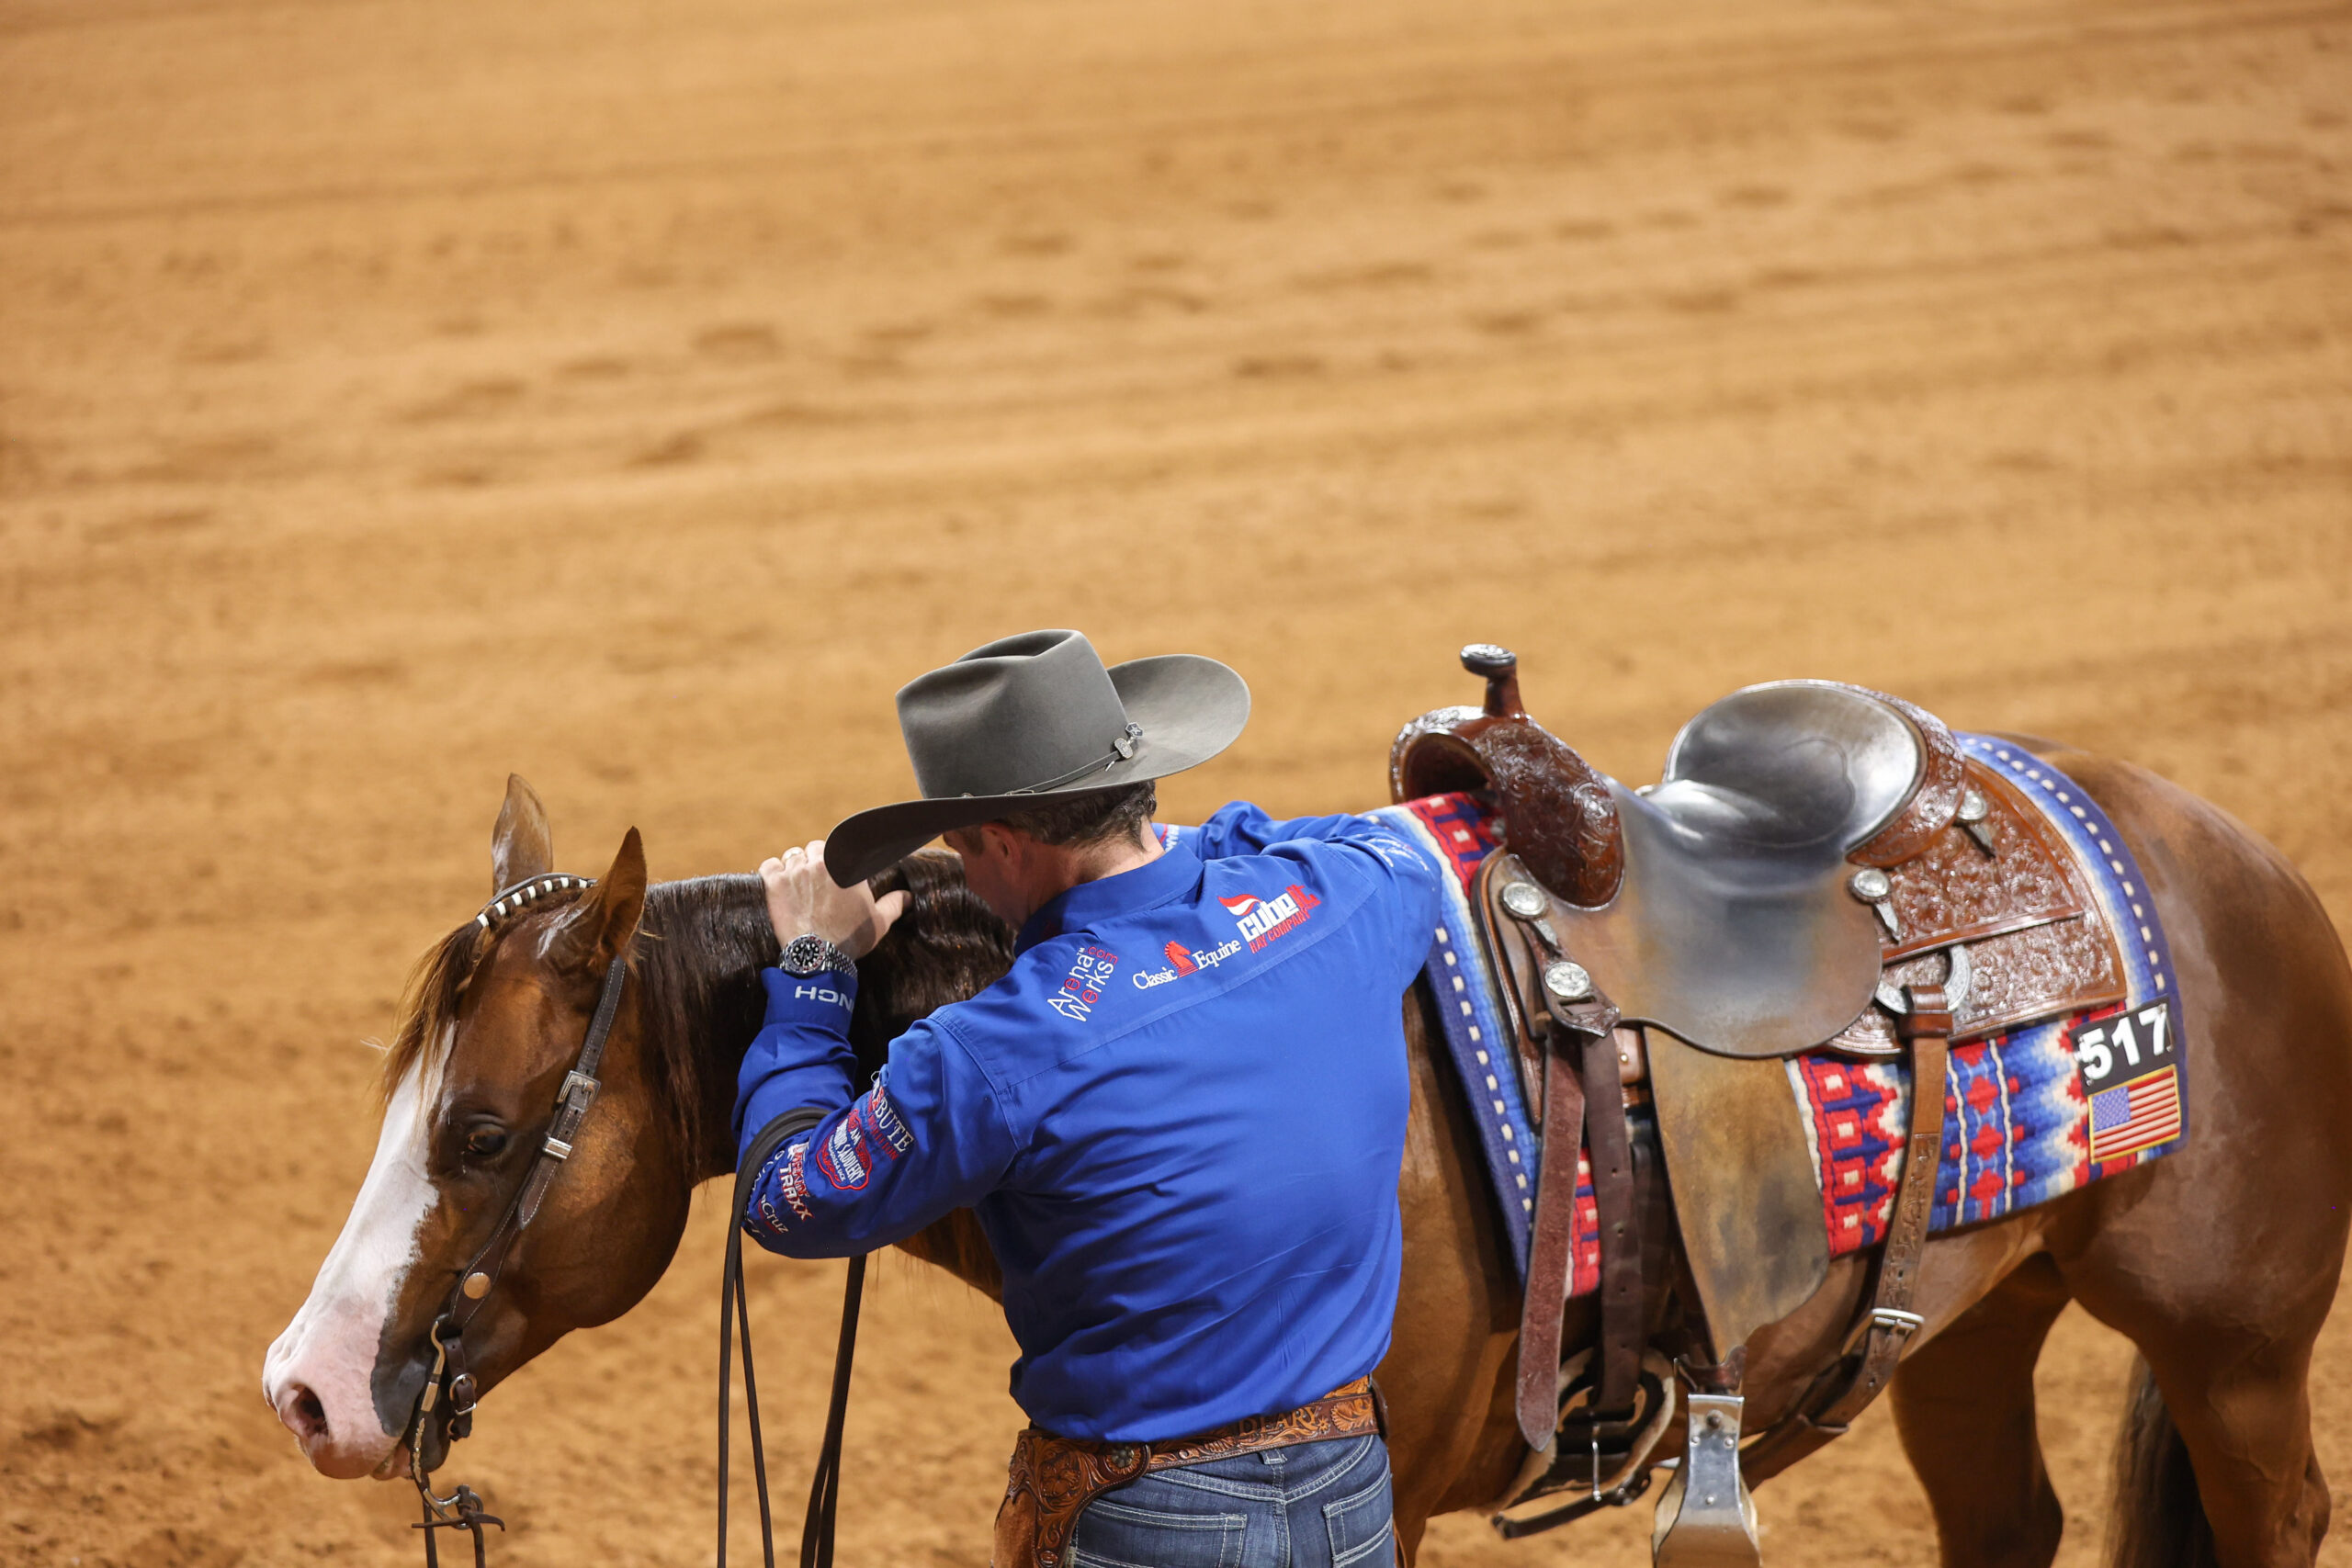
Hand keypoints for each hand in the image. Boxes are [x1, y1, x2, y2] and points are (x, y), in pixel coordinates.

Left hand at [758, 840, 908, 958]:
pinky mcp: (774, 883)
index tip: (838, 872)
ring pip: (793, 856)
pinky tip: (778, 883)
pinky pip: (770, 865)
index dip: (839, 859)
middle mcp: (822, 863)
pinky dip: (773, 871)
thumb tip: (909, 896)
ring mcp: (796, 871)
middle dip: (817, 860)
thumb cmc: (850, 940)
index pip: (842, 847)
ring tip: (798, 886)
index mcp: (848, 867)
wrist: (818, 957)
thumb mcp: (879, 923)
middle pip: (816, 848)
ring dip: (795, 867)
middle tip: (818, 882)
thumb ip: (894, 904)